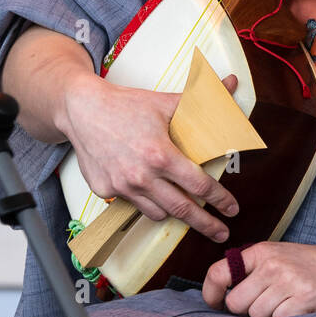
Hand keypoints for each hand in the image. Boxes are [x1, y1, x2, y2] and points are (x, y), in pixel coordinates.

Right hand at [61, 71, 241, 245]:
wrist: (83, 110)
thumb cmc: (126, 105)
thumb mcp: (166, 102)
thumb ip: (203, 98)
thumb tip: (232, 82)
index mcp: (161, 155)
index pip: (199, 185)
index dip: (220, 199)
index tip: (232, 209)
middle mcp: (142, 177)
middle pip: (182, 209)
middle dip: (206, 224)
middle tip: (222, 234)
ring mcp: (122, 187)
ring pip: (157, 212)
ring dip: (175, 212)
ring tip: (188, 211)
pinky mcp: (105, 191)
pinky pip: (133, 205)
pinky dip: (147, 202)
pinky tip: (153, 193)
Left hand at [201, 239, 315, 316]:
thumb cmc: (311, 265)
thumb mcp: (278, 256)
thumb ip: (251, 270)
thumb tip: (220, 296)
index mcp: (262, 251)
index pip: (218, 272)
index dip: (210, 293)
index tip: (215, 304)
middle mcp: (272, 264)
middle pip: (236, 304)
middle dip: (247, 310)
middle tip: (269, 303)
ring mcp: (289, 281)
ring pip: (256, 316)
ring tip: (288, 304)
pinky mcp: (304, 300)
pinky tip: (299, 310)